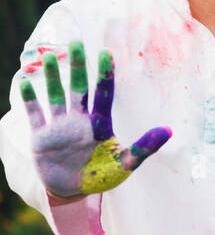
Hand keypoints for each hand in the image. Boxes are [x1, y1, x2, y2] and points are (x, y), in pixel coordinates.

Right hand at [20, 41, 170, 198]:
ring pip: (55, 96)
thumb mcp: (125, 164)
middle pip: (78, 88)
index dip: (105, 74)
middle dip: (77, 67)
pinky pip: (35, 114)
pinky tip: (25, 82)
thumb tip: (169, 131)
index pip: (103, 94)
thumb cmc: (102, 177)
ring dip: (52, 78)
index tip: (106, 52)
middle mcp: (79, 121)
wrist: (74, 192)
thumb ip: (144, 147)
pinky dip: (30, 99)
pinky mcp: (41, 137)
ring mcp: (59, 127)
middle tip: (76, 43)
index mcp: (100, 125)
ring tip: (49, 57)